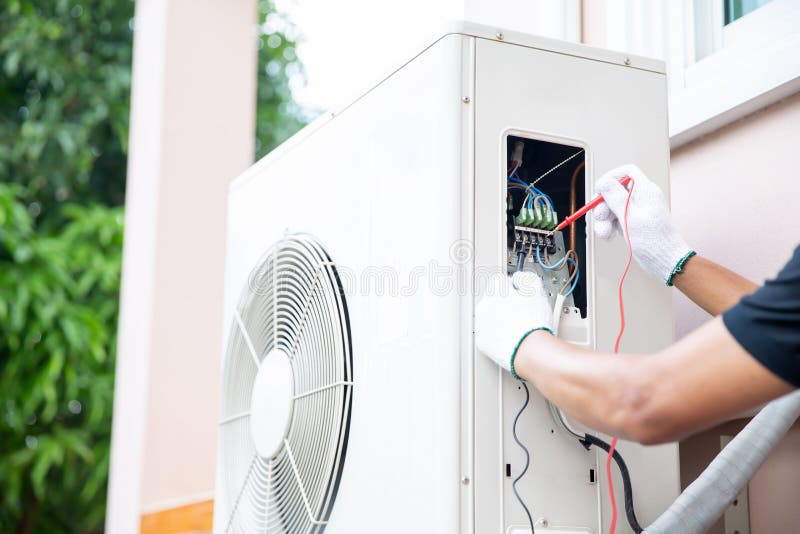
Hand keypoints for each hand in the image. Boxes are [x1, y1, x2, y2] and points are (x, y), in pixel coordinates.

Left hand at [475, 271, 552, 378]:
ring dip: (500, 319)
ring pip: (490, 317)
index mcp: (495, 291)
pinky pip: (488, 334)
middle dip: (504, 303)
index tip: (519, 294)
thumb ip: (527, 279)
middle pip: (493, 299)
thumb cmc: (533, 323)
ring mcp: (481, 325)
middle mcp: (483, 306)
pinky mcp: (482, 341)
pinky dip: (497, 334)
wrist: (529, 350)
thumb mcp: (537, 292)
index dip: (513, 287)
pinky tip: (510, 337)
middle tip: (520, 312)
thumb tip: (520, 278)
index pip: (500, 281)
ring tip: (517, 326)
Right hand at [592, 164, 694, 285]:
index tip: (599, 191)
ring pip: (613, 207)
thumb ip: (615, 197)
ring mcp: (637, 211)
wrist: (666, 262)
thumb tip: (603, 182)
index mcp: (645, 191)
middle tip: (600, 217)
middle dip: (603, 204)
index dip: (611, 178)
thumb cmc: (653, 241)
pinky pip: (616, 219)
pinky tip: (610, 236)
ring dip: (604, 219)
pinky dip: (610, 226)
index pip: (627, 172)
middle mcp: (642, 198)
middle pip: (615, 191)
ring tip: (604, 233)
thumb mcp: (629, 216)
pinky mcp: (633, 223)